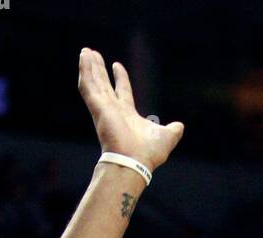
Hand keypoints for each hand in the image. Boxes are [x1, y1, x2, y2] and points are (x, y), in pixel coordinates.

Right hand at [78, 48, 183, 171]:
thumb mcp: (166, 138)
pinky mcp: (97, 107)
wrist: (134, 162)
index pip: (122, 92)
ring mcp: (104, 108)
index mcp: (128, 115)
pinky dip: (85, 71)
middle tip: (93, 54)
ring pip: (94, 82)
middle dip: (99, 70)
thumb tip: (180, 126)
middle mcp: (114, 110)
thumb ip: (173, 131)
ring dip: (89, 66)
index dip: (120, 78)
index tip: (117, 65)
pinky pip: (88, 85)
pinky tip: (83, 57)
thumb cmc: (148, 154)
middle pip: (104, 84)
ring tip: (85, 50)